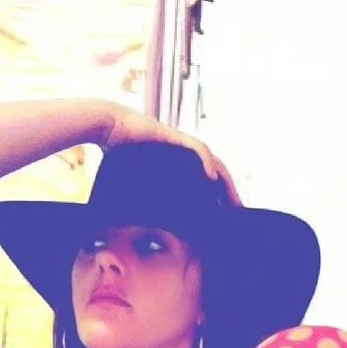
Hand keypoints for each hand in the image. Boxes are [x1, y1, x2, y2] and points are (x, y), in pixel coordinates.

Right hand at [103, 103, 241, 205]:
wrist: (110, 127)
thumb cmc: (118, 150)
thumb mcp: (136, 178)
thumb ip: (143, 193)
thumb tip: (140, 220)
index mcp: (178, 161)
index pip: (205, 177)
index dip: (217, 194)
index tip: (224, 212)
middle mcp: (184, 151)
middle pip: (215, 170)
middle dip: (228, 190)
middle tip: (236, 210)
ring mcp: (181, 143)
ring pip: (212, 160)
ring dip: (224, 179)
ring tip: (231, 197)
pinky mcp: (174, 136)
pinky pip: (197, 148)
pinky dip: (206, 162)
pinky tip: (211, 176)